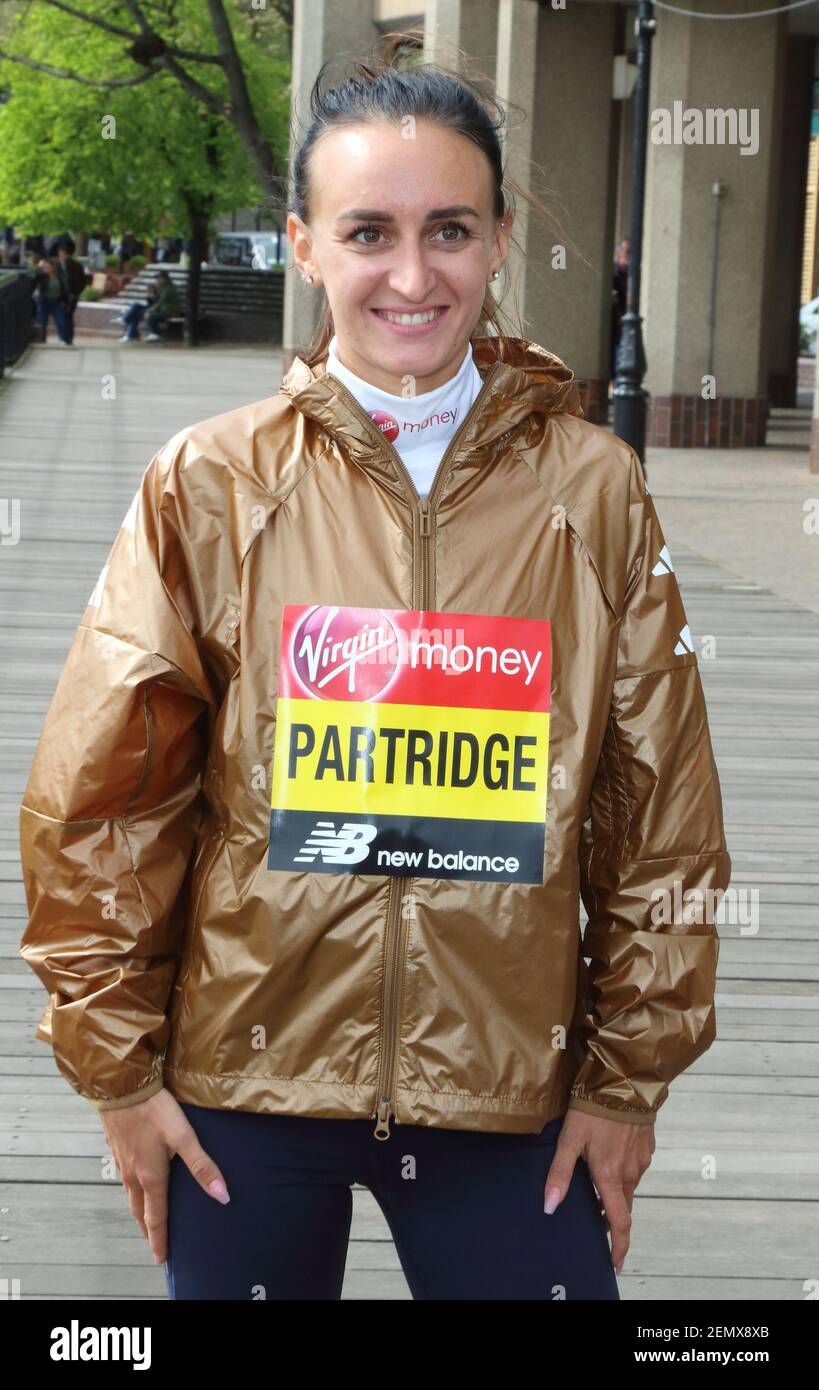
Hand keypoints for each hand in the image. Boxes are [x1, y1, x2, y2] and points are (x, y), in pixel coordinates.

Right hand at [100, 1087, 229, 1265]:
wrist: (122, 1085)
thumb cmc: (154, 1110)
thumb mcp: (183, 1136)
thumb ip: (202, 1166)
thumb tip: (222, 1196)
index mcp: (151, 1176)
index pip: (156, 1217)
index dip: (159, 1239)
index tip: (161, 1258)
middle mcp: (133, 1174)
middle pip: (139, 1210)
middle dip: (147, 1230)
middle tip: (154, 1245)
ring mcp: (121, 1161)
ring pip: (129, 1195)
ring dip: (137, 1212)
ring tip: (145, 1220)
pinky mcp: (116, 1147)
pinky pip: (123, 1178)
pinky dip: (130, 1190)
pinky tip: (133, 1183)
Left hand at [543, 1109, 654, 1275]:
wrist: (624, 1079)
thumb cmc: (594, 1109)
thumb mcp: (570, 1139)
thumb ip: (559, 1174)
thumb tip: (550, 1207)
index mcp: (611, 1176)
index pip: (619, 1222)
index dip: (617, 1246)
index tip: (615, 1263)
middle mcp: (631, 1172)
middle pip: (623, 1205)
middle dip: (612, 1217)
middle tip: (598, 1223)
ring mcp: (641, 1158)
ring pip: (629, 1184)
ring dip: (617, 1190)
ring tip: (598, 1184)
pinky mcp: (647, 1144)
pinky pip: (635, 1165)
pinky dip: (624, 1170)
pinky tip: (611, 1155)